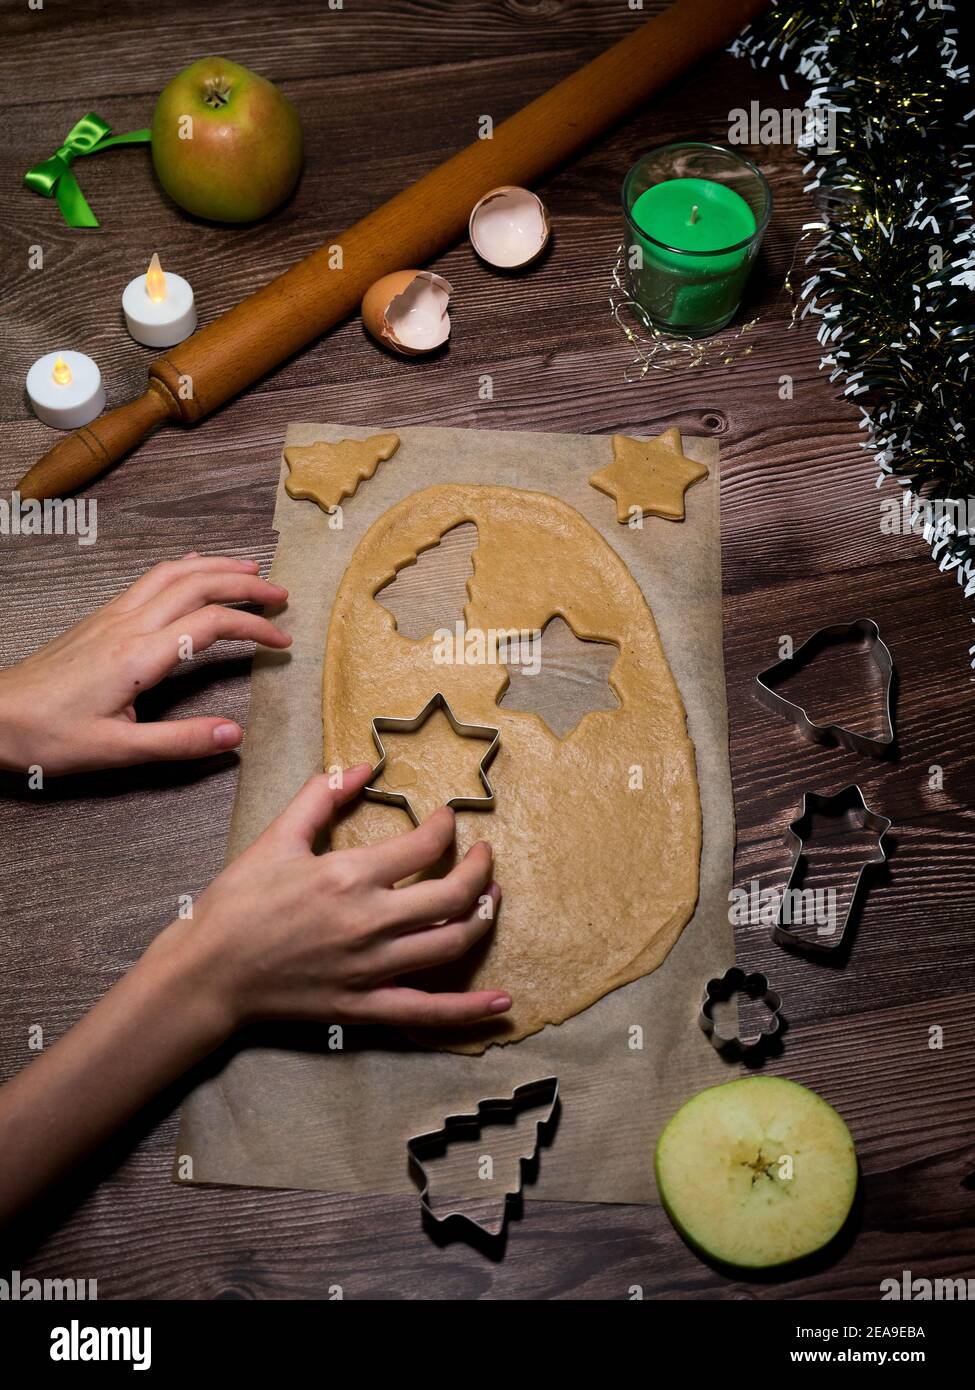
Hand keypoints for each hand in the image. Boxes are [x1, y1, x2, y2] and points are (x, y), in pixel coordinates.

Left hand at [0, 553, 290, 774]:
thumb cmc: (46, 735)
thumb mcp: (115, 752)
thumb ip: (177, 742)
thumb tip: (233, 736)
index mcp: (138, 655)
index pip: (212, 624)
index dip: (254, 627)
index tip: (283, 641)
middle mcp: (128, 624)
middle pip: (198, 584)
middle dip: (246, 584)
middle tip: (282, 594)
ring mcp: (113, 616)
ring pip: (174, 572)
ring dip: (217, 566)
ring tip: (251, 570)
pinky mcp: (101, 618)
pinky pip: (151, 578)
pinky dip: (186, 568)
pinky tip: (195, 572)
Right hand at [170, 762, 509, 1030]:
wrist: (208, 972)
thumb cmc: (237, 902)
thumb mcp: (277, 838)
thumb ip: (321, 797)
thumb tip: (361, 766)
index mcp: (348, 876)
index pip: (424, 846)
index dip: (446, 828)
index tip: (449, 819)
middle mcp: (369, 922)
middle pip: (452, 895)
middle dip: (479, 870)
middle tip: (484, 855)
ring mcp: (370, 968)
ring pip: (451, 944)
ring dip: (483, 918)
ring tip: (491, 898)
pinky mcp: (364, 1006)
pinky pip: (428, 1011)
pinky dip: (469, 1009)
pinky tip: (502, 1001)